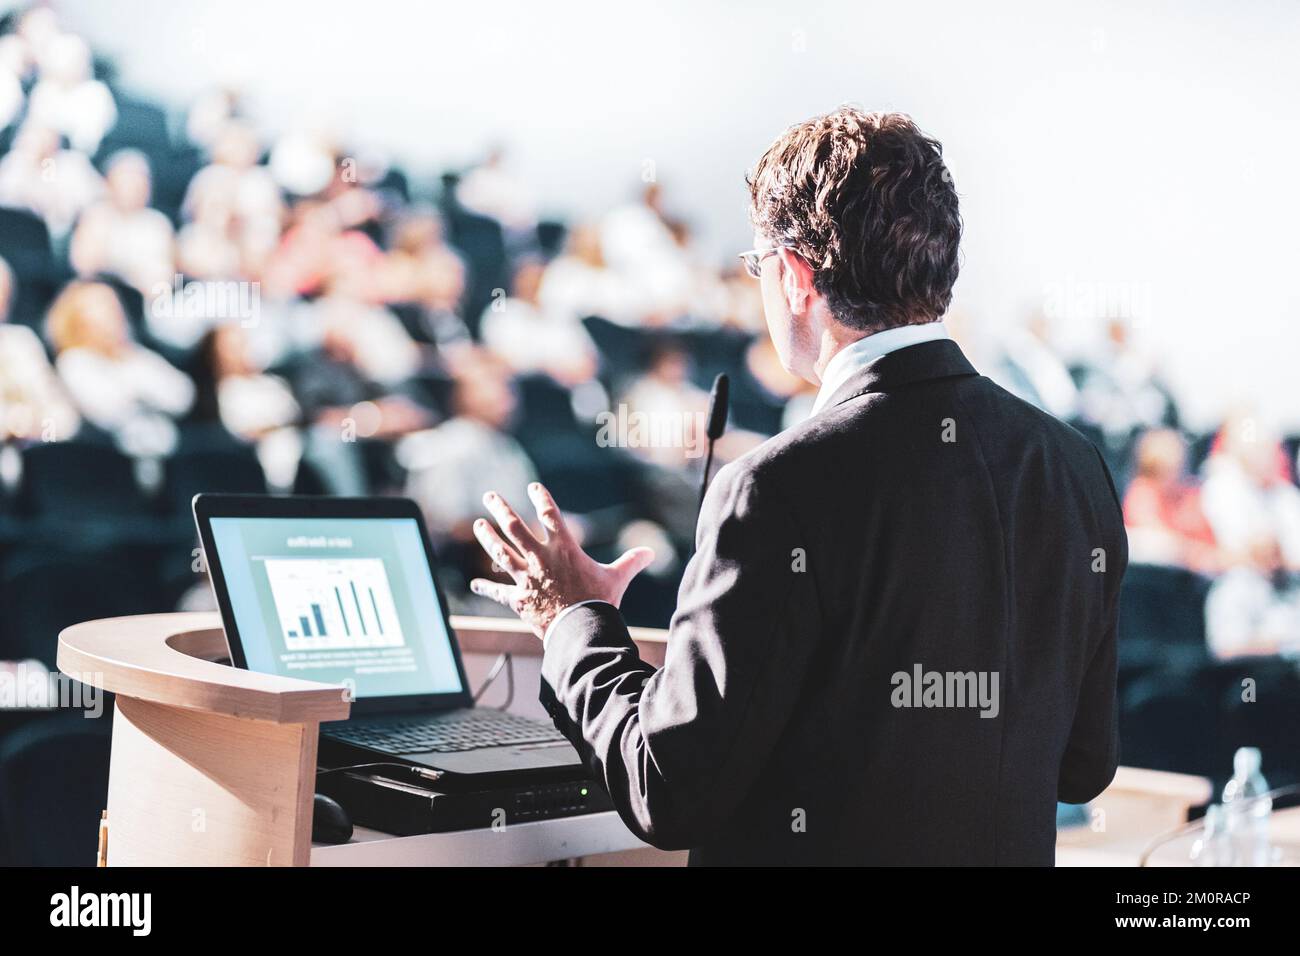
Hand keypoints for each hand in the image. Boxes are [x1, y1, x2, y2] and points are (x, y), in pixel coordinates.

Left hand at [470, 483, 654, 639]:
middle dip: (501, 509)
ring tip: (478, 525)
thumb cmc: (600, 602)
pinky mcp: (519, 599)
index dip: (541, 499)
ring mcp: (526, 578)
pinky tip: (475, 583)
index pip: (550, 515)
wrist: (581, 630)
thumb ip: (631, 561)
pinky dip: (487, 587)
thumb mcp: (618, 578)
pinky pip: (499, 592)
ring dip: (488, 537)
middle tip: (489, 496)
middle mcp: (540, 559)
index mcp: (564, 549)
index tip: (534, 487)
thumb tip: (651, 552)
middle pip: (515, 527)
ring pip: (501, 553)